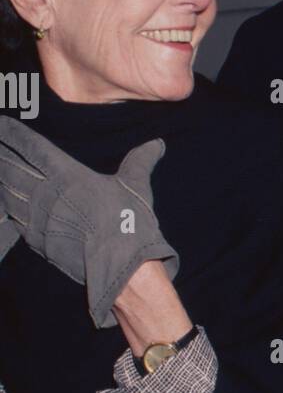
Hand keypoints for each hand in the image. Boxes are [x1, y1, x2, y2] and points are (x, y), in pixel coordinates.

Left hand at [0, 116, 178, 327]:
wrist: (122, 268)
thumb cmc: (130, 224)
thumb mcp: (136, 186)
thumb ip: (140, 160)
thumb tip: (157, 143)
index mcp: (69, 176)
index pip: (33, 149)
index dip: (13, 135)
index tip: (0, 124)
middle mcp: (48, 195)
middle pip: (13, 169)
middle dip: (0, 155)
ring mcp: (40, 220)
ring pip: (9, 193)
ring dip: (0, 180)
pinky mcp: (38, 242)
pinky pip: (14, 219)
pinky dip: (5, 206)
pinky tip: (3, 201)